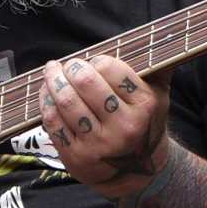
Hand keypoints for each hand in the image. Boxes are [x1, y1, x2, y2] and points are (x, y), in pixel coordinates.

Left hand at [35, 53, 173, 197]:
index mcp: (144, 106)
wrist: (137, 171)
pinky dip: (45, 102)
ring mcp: (98, 143)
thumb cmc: (144, 124)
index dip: (95, 60)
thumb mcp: (159, 97)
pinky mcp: (76, 156)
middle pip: (84, 82)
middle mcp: (123, 126)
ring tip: (51, 73)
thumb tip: (162, 35)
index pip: (110, 68)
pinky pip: (52, 121)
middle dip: (70, 67)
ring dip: (52, 81)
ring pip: (65, 101)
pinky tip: (46, 94)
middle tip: (67, 65)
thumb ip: (158, 68)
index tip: (92, 62)